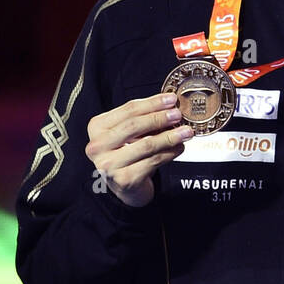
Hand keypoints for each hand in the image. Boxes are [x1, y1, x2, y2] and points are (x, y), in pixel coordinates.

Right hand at [86, 92, 193, 206]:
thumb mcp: (129, 133)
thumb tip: (169, 105)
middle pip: (134, 126)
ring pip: (146, 145)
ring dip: (170, 136)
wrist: (124, 184)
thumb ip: (143, 118)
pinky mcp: (124, 179)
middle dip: (159, 118)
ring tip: (185, 132)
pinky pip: (153, 161)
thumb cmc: (127, 153)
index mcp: (97, 127)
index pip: (128, 110)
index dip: (152, 103)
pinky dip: (170, 153)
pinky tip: (179, 147)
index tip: (171, 99)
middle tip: (178, 114)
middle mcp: (98, 146)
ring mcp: (109, 164)